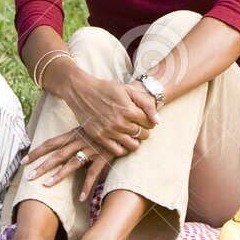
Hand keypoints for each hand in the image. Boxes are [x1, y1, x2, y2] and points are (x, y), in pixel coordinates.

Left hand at [24, 126, 116, 195]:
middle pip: (57, 154)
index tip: (23, 160)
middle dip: (42, 165)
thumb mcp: (90, 128)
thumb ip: (78, 138)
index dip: (36, 151)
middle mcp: (80, 140)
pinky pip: (93, 173)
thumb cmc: (108, 126)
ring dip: (58, 175)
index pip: (51, 143)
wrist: (128, 123)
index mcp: (74, 134)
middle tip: (29, 177)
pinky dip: (87, 186)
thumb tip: (67, 148)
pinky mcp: (104, 156)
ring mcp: (92, 148)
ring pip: (71, 163)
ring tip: (47, 186)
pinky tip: (81, 198)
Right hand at [27, 70, 156, 165]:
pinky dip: (123, 148)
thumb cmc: (106, 88)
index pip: (150, 123)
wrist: (81, 91)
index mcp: (129, 110)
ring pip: (133, 145)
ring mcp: (109, 132)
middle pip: (143, 135)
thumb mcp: (128, 90)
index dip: (150, 121)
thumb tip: (158, 121)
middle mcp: (120, 123)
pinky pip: (118, 151)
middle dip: (144, 130)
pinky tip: (122, 140)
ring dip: (135, 140)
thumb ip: (146, 104)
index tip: (144, 119)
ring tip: (131, 133)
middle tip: (138, 125)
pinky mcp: (99, 138)